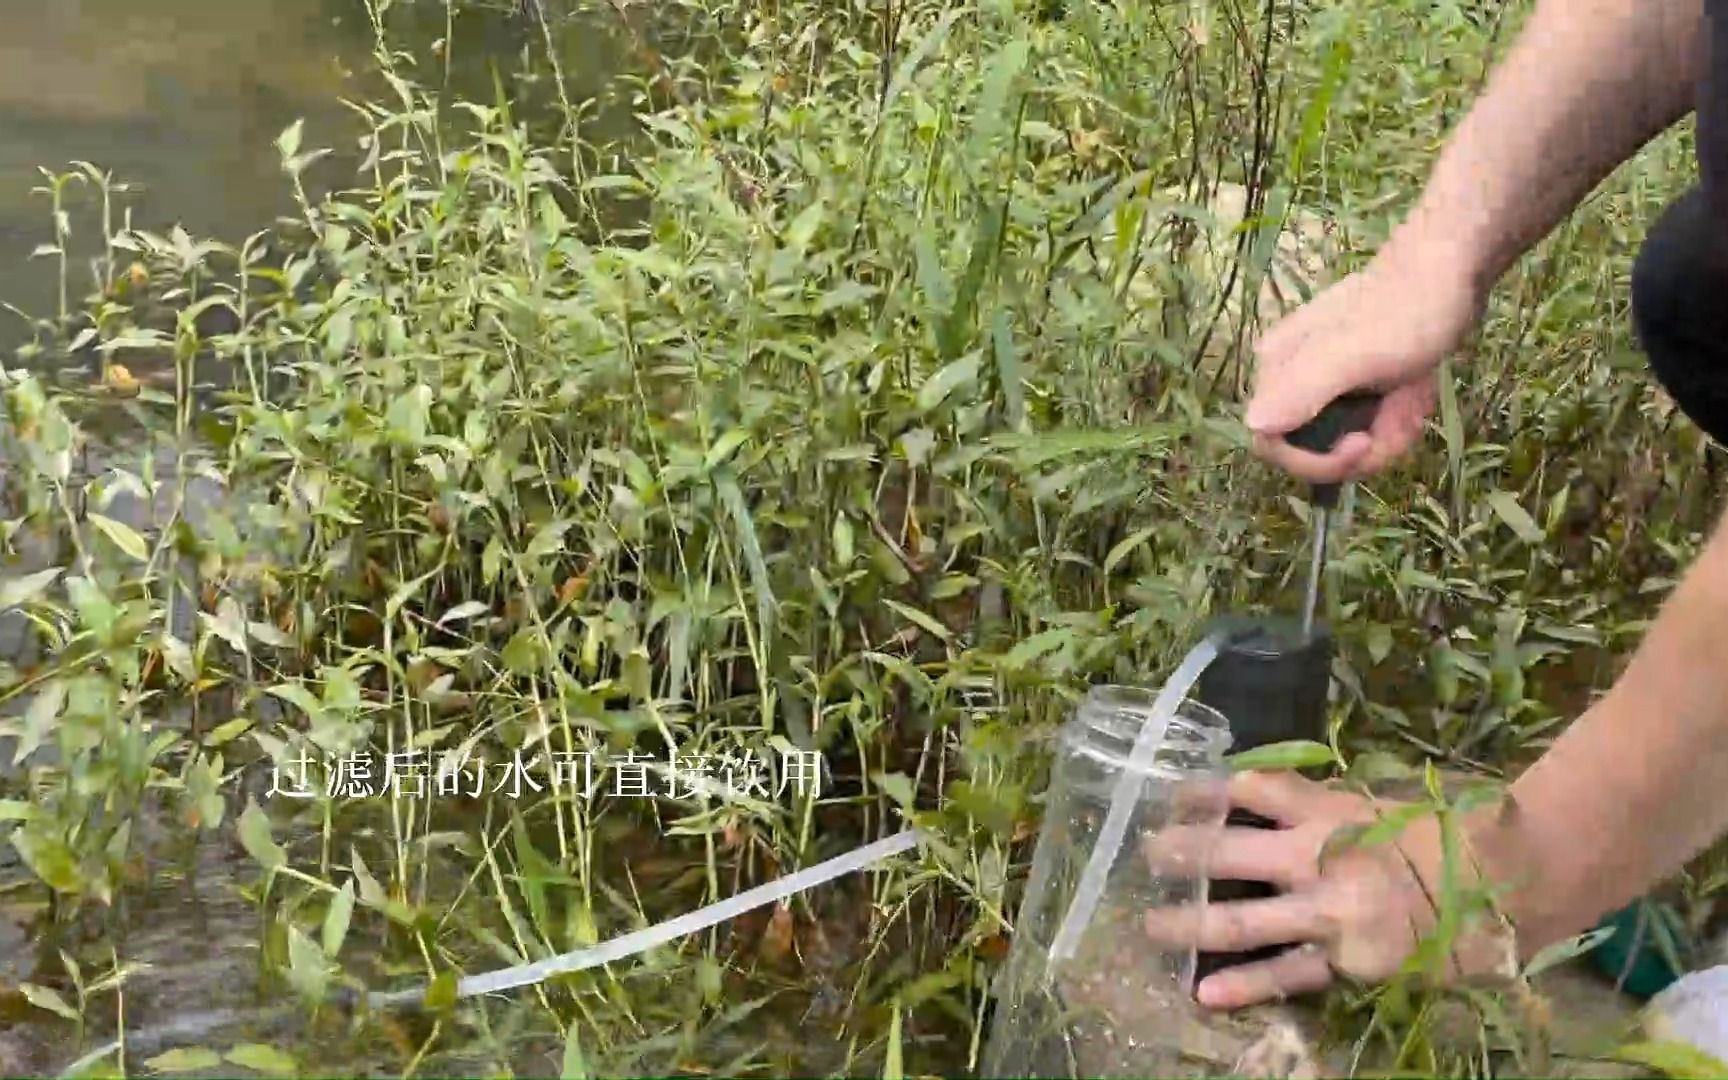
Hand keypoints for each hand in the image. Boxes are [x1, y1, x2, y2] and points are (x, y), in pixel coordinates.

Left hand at [1142, 771, 1516, 1009]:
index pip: (1249, 790)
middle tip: (1144, 857)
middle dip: (1181, 856)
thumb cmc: (1434, 838)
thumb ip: (1314, 801)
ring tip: (1151, 928)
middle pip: (1230, 851)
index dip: (1203, 792)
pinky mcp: (1347, 961)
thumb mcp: (1372, 802)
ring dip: (1191, 925)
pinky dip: (1244, 986)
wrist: (1504, 883)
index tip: (1167, 795)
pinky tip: (1205, 994)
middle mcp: (1318, 859)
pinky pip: (1286, 974)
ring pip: (1244, 919)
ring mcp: (1329, 913)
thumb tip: (1251, 789)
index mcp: (1325, 812)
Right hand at [1246, 234, 1486, 484]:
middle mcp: (1291, 378)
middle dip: (1365, 446)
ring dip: (1388, 431)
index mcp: (1278, 369)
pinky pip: (1365, 424)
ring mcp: (1323, 382)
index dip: (1316, 461)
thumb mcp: (1356, 353)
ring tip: (1415, 395)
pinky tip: (1415, 391)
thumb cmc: (1407, 309)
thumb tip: (1253, 424)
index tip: (1363, 444)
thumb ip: (1304, 389)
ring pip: (1344, 441)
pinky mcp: (1351, 383)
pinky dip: (1395, 418)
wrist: (1453, 271)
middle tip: (1404, 413)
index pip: (1271, 443)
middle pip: (1313, 449)